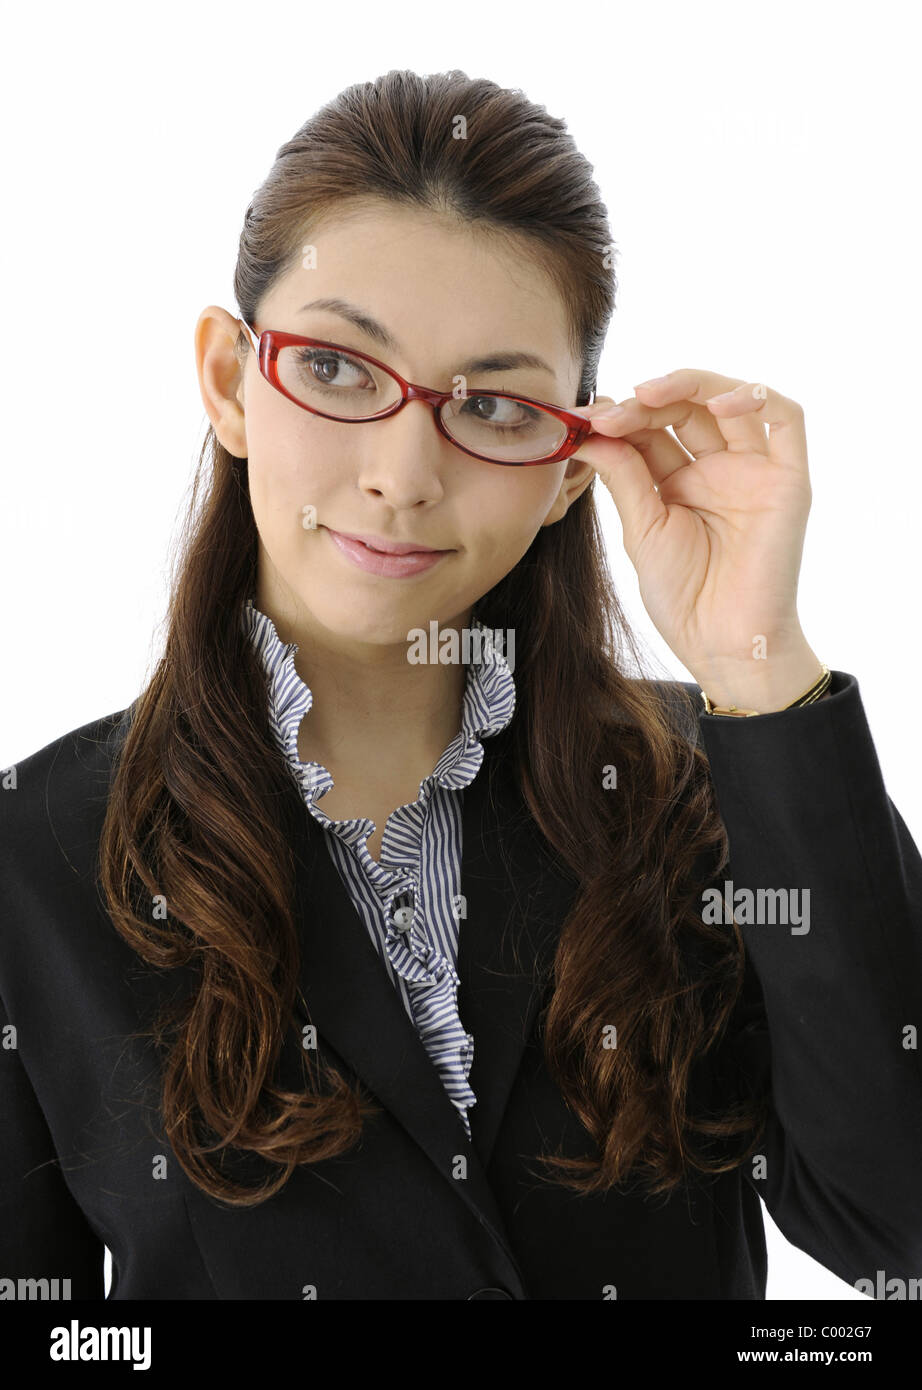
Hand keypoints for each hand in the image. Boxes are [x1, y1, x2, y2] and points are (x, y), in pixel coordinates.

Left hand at [571, 368, 824, 709]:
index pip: (650, 429)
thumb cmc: (683, 598)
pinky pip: (785, 418)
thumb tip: (587, 429)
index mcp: (679, 482)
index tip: (577, 420)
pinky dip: (754, 397)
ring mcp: (754, 470)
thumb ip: (623, 475)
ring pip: (729, 401)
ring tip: (647, 395)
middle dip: (643, 404)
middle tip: (606, 415)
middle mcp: (718, 469)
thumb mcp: (642, 529)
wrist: (723, 642)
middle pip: (685, 409)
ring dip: (688, 386)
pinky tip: (715, 403)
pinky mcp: (788, 478)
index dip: (616, 417)